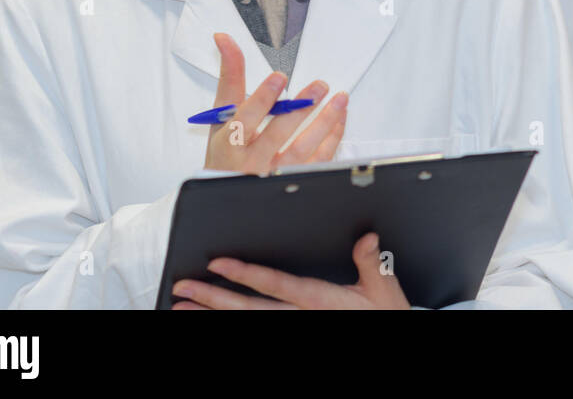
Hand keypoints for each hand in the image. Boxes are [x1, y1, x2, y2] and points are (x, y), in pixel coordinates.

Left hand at [171, 232, 411, 309]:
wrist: (390, 335)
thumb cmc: (385, 313)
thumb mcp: (384, 287)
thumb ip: (371, 261)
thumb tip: (366, 236)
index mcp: (319, 300)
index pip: (275, 285)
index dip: (246, 274)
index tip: (219, 263)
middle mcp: (300, 317)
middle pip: (248, 309)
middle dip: (213, 298)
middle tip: (182, 289)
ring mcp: (295, 327)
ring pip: (245, 322)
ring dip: (212, 315)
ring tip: (182, 307)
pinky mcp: (294, 331)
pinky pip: (256, 330)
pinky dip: (229, 325)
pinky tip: (210, 318)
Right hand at [203, 33, 346, 174]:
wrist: (230, 192)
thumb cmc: (226, 150)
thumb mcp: (222, 115)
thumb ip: (230, 77)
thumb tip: (224, 39)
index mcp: (228, 144)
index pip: (243, 121)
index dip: (261, 100)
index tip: (279, 77)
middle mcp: (250, 162)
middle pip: (277, 135)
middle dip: (300, 109)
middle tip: (319, 86)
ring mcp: (273, 174)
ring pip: (302, 150)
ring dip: (324, 122)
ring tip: (339, 99)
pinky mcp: (293, 181)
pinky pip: (318, 160)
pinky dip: (331, 137)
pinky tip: (339, 118)